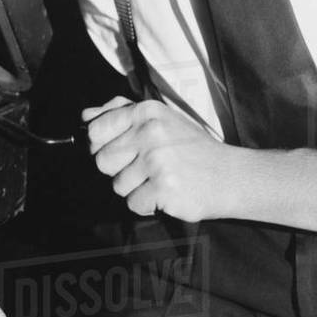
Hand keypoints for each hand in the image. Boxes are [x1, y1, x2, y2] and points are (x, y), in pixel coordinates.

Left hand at [82, 97, 239, 222]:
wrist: (230, 175)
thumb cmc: (191, 147)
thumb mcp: (159, 119)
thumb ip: (119, 113)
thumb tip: (85, 115)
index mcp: (146, 112)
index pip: (95, 130)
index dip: (101, 145)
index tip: (120, 149)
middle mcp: (150, 133)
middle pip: (102, 161)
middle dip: (119, 169)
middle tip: (145, 167)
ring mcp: (157, 161)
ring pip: (117, 185)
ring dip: (135, 188)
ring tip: (159, 179)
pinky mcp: (164, 188)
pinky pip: (134, 203)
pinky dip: (147, 204)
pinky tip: (165, 193)